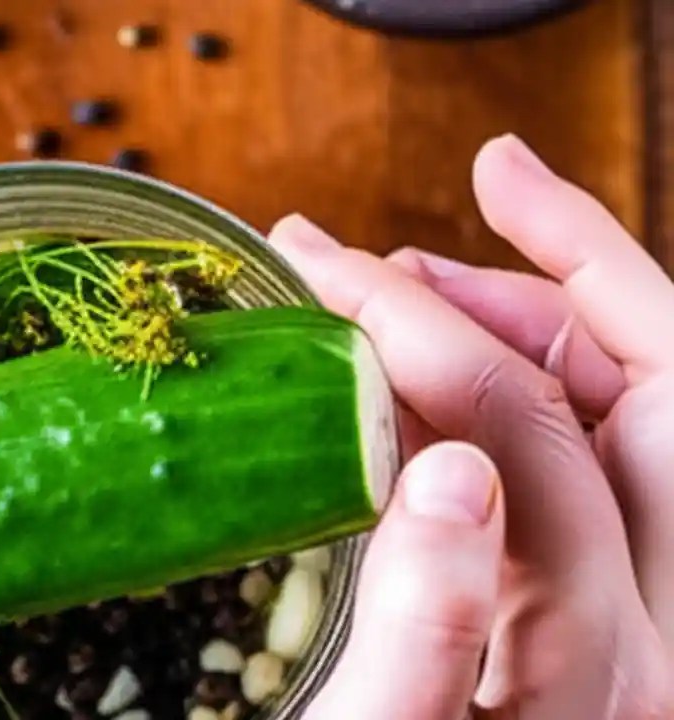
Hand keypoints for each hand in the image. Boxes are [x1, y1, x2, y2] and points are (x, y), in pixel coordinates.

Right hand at [275, 135, 673, 718]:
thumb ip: (425, 637)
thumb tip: (448, 468)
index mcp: (604, 671)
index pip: (548, 442)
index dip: (446, 327)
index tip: (332, 267)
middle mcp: (664, 639)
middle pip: (654, 398)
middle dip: (535, 286)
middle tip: (395, 255)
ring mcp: (642, 624)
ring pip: (632, 422)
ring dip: (528, 332)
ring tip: (402, 294)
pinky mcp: (596, 621)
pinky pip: (587, 471)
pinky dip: (513, 401)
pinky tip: (424, 388)